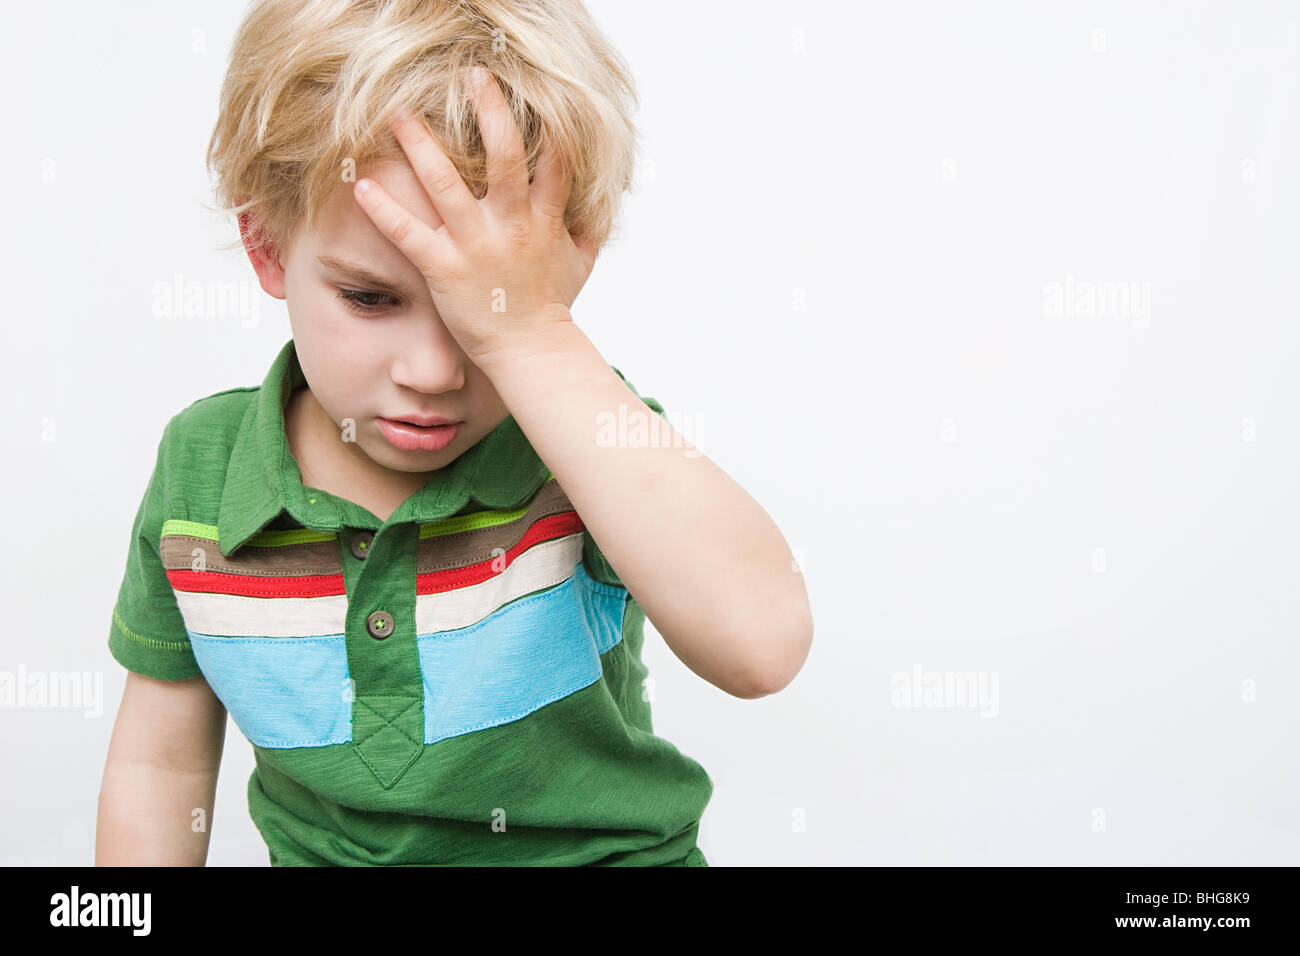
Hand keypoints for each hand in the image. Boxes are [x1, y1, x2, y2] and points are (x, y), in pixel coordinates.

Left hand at [351, 66, 596, 367]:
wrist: (531, 353)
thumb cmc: (551, 309)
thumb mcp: (578, 264)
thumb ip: (583, 231)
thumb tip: (594, 208)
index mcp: (543, 219)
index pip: (554, 160)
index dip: (547, 123)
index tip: (532, 89)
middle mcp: (510, 225)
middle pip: (504, 156)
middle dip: (489, 111)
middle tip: (473, 76)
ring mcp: (475, 246)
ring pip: (445, 184)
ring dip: (419, 146)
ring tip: (398, 114)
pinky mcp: (445, 269)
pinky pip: (408, 234)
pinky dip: (383, 210)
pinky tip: (361, 186)